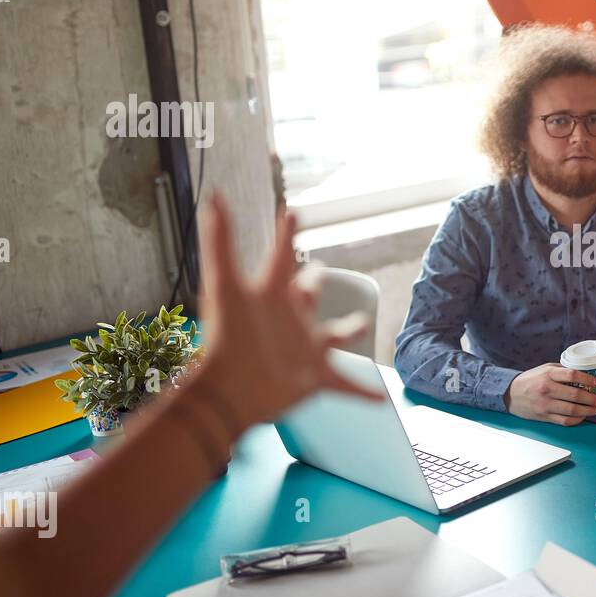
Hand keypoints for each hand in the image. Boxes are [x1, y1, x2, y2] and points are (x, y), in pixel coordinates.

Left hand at [191, 194, 385, 428]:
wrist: (230, 391)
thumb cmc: (226, 338)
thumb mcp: (224, 284)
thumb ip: (219, 240)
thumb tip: (213, 196)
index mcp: (273, 295)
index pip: (282, 258)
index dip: (286, 235)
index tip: (292, 212)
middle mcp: (291, 320)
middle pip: (308, 296)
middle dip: (315, 284)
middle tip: (321, 270)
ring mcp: (306, 349)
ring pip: (334, 336)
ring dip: (350, 330)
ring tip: (361, 323)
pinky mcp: (315, 378)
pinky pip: (347, 385)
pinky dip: (365, 393)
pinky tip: (382, 400)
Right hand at [504, 364, 595, 425]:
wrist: (510, 394)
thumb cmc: (530, 380)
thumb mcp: (544, 369)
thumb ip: (562, 370)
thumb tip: (583, 373)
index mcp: (548, 375)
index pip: (572, 375)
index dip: (588, 379)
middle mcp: (547, 389)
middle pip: (575, 395)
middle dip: (592, 399)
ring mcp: (546, 404)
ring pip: (572, 410)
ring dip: (588, 411)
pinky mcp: (544, 416)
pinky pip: (565, 420)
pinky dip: (577, 419)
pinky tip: (583, 416)